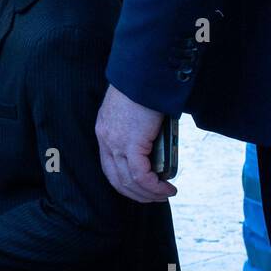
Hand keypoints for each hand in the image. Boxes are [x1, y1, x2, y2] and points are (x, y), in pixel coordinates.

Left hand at [96, 84, 176, 203]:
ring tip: (166, 193)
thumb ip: (137, 127)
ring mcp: (116, 143)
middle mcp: (106, 140)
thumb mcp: (133, 111)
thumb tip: (155, 141)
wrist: (143, 73)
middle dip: (137, 193)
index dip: (124, 182)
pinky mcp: (131, 144)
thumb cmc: (143, 86)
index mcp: (104, 131)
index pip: (109, 166)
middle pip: (116, 179)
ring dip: (149, 193)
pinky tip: (166, 188)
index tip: (141, 187)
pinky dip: (154, 186)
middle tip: (155, 196)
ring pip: (129, 181)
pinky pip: (141, 175)